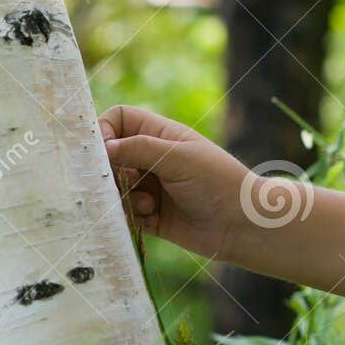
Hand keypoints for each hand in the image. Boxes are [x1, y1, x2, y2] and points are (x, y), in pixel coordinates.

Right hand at [99, 105, 250, 258]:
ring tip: (147, 203)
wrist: (242, 225)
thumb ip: (139, 148)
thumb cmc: (217, 182)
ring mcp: (151, 187)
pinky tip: (152, 218)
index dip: (104, 130)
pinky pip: (124, 213)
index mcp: (161, 135)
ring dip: (124, 196)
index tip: (102, 151)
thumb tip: (102, 147)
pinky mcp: (151, 215)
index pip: (119, 119)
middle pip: (110, 156)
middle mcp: (152, 159)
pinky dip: (131, 216)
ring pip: (114, 187)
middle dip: (112, 171)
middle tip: (128, 181)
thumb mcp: (179, 158)